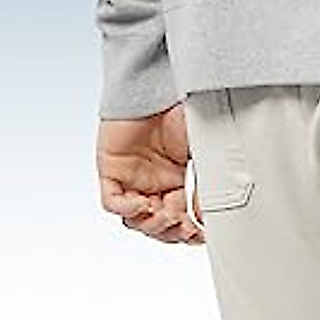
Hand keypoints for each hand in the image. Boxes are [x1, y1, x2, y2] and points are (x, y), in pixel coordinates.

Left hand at [97, 102, 203, 244]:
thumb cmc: (182, 109)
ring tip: (165, 213)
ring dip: (152, 224)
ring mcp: (132, 179)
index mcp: (177, 180)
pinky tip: (144, 204)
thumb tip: (207, 217)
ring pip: (135, 220)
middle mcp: (154, 183)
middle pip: (158, 226)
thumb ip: (205, 184)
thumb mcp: (203, 151)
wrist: (158, 84)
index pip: (181, 218)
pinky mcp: (111, 170)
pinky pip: (114, 202)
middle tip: (183, 227)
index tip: (200, 235)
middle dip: (171, 232)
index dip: (189, 231)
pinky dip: (128, 210)